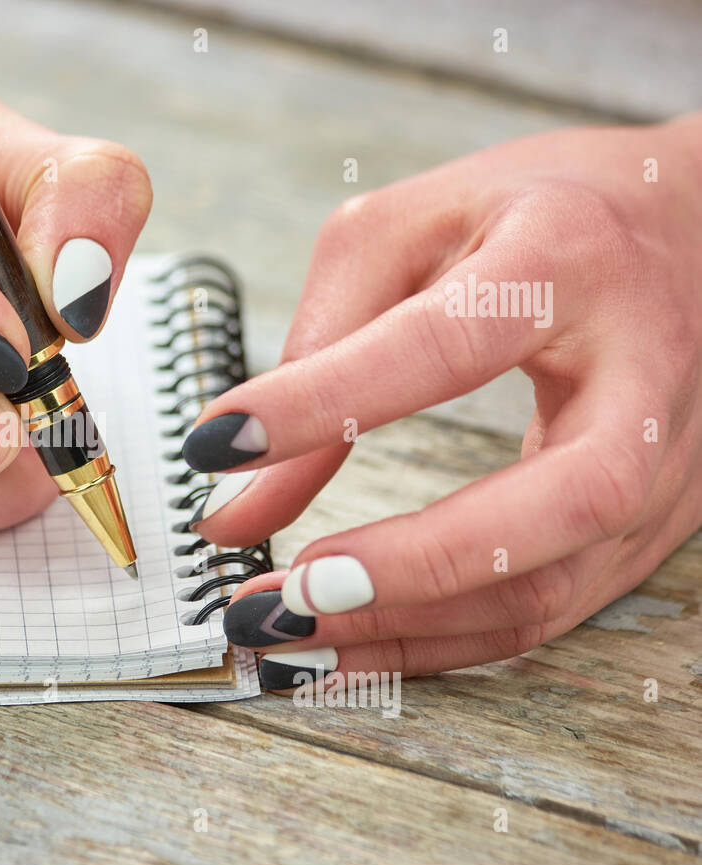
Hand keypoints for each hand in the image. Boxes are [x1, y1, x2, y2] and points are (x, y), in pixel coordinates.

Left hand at [181, 116, 701, 688]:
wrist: (696, 226)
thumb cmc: (537, 214)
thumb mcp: (413, 226)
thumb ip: (319, 346)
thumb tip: (235, 488)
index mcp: (568, 261)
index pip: (443, 344)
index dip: (323, 403)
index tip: (212, 443)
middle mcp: (642, 373)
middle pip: (555, 503)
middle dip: (410, 565)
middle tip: (285, 593)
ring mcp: (665, 463)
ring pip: (550, 587)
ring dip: (407, 630)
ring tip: (287, 639)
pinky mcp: (652, 525)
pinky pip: (543, 611)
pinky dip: (436, 643)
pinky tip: (347, 649)